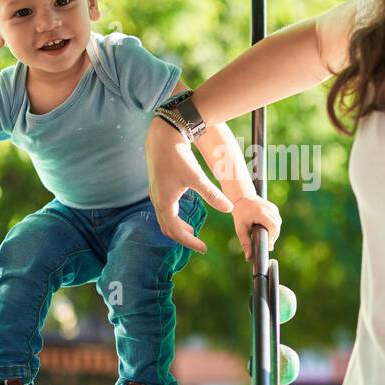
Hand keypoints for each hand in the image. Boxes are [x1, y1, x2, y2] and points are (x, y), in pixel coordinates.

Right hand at [146, 118, 232, 253]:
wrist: (162, 136)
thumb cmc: (178, 156)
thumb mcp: (196, 177)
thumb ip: (212, 194)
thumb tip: (229, 209)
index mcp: (165, 203)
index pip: (176, 232)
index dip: (190, 242)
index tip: (204, 249)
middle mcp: (157, 201)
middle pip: (168, 229)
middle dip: (183, 239)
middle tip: (199, 245)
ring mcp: (155, 194)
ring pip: (164, 219)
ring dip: (177, 228)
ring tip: (192, 232)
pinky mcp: (157, 187)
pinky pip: (163, 210)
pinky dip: (173, 217)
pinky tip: (183, 213)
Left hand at [231, 195, 280, 260]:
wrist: (242, 198)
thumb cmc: (240, 214)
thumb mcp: (240, 229)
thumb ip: (245, 243)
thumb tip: (249, 258)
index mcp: (261, 213)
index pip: (273, 227)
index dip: (272, 238)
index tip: (268, 245)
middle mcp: (269, 209)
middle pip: (277, 227)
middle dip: (273, 237)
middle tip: (267, 245)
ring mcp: (273, 208)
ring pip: (278, 224)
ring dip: (274, 233)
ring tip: (267, 238)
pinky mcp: (274, 208)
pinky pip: (277, 220)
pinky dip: (274, 227)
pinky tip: (268, 230)